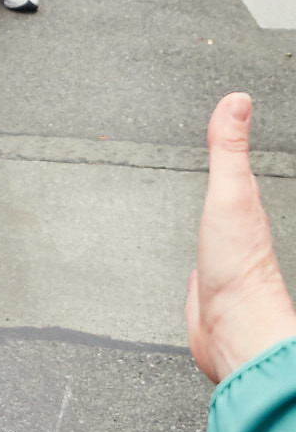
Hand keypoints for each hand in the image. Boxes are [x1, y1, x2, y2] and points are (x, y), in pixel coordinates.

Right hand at [187, 94, 295, 383]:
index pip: (236, 166)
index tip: (227, 116)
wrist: (234, 329)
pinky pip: (193, 260)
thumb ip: (229, 150)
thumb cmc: (239, 267)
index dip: (230, 143)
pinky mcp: (205, 289)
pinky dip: (188, 249)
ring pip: (211, 227)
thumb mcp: (232, 194)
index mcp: (245, 207)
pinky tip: (187, 253)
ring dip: (206, 213)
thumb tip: (237, 102)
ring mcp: (220, 259)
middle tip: (212, 149)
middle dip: (219, 176)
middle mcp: (236, 232)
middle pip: (226, 195)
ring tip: (202, 197)